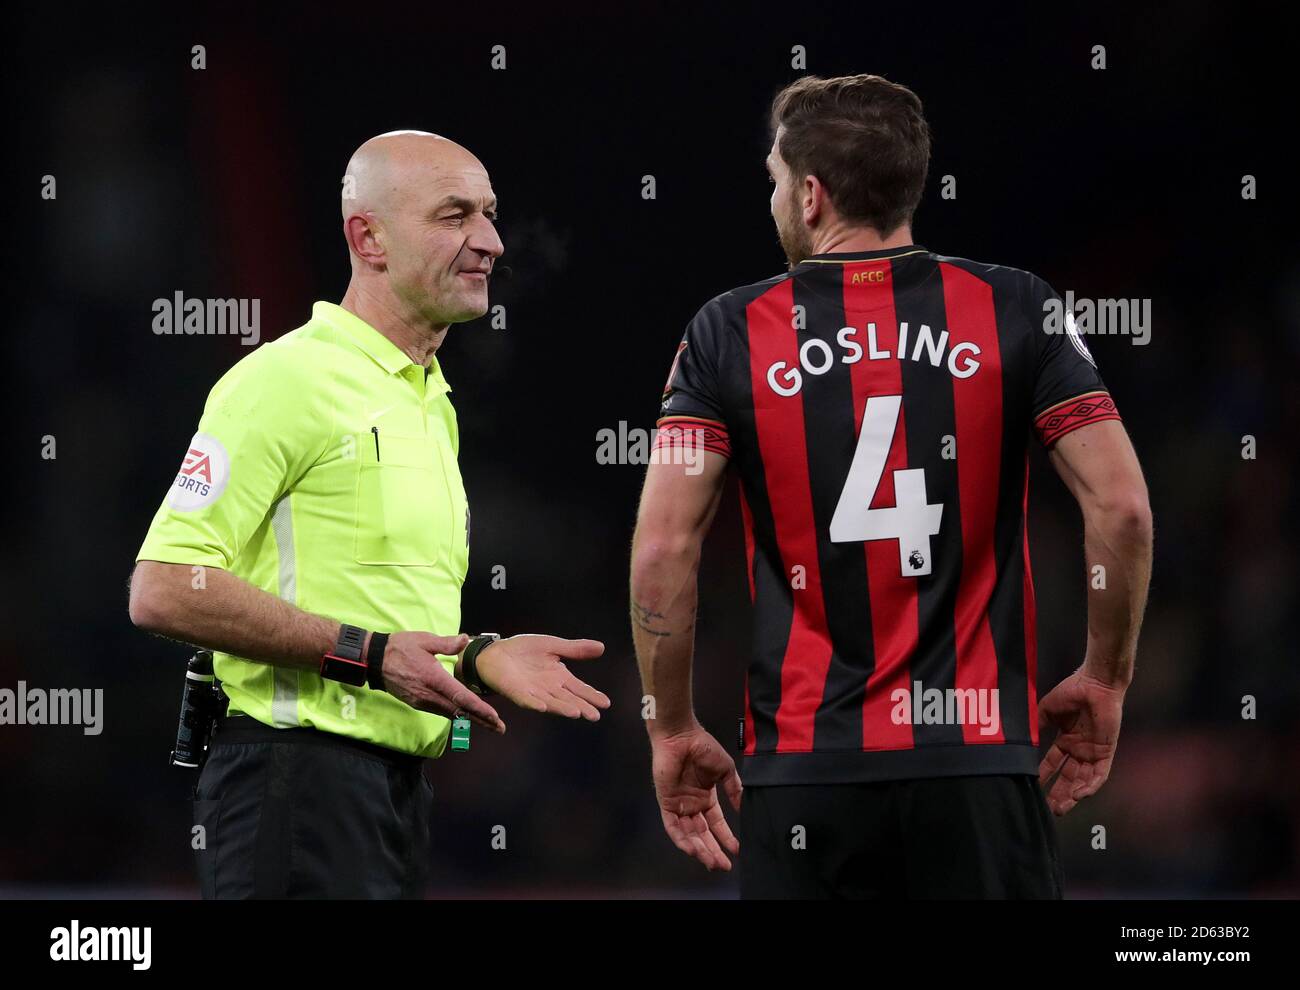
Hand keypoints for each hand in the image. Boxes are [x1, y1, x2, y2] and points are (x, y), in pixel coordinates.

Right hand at [380, 632, 504, 732]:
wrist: (374, 661)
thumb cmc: (400, 647)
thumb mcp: (425, 640)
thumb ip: (446, 643)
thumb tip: (466, 640)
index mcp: (435, 678)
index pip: (462, 698)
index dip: (480, 709)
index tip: (494, 718)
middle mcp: (429, 695)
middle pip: (460, 712)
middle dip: (481, 720)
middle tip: (499, 728)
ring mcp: (422, 701)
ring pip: (450, 714)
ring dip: (470, 720)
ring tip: (487, 724)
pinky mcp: (417, 703)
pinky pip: (440, 711)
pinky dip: (455, 715)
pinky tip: (465, 715)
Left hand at [474, 634, 609, 718]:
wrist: (496, 652)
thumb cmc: (524, 650)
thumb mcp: (553, 646)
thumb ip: (575, 649)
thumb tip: (602, 647)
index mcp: (559, 677)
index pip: (579, 688)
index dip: (592, 696)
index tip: (606, 703)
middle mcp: (549, 688)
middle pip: (568, 699)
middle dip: (582, 707)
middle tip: (594, 716)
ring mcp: (533, 692)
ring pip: (552, 702)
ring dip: (563, 708)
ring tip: (576, 713)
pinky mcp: (517, 693)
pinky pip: (527, 700)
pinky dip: (536, 704)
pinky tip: (544, 706)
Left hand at [650, 724, 741, 870]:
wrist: (682, 736)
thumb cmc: (703, 746)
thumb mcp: (725, 770)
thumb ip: (734, 789)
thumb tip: (744, 807)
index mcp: (705, 796)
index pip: (716, 823)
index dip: (726, 837)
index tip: (737, 849)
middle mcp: (692, 803)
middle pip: (703, 834)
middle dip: (713, 851)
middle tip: (724, 865)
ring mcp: (679, 804)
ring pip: (689, 835)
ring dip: (700, 849)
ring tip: (712, 862)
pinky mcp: (666, 803)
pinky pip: (673, 827)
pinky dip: (683, 840)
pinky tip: (694, 850)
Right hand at [1037, 666, 1126, 814]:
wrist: (1094, 684)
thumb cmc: (1072, 691)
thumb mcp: (1047, 711)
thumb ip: (1037, 726)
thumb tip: (1021, 741)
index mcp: (1067, 739)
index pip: (1053, 763)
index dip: (1044, 776)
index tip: (1033, 788)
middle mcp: (1080, 749)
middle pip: (1068, 777)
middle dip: (1058, 793)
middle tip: (1048, 809)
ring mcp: (1093, 752)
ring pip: (1083, 780)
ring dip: (1072, 795)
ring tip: (1060, 809)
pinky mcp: (1106, 752)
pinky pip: (1099, 775)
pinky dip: (1090, 786)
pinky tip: (1078, 796)